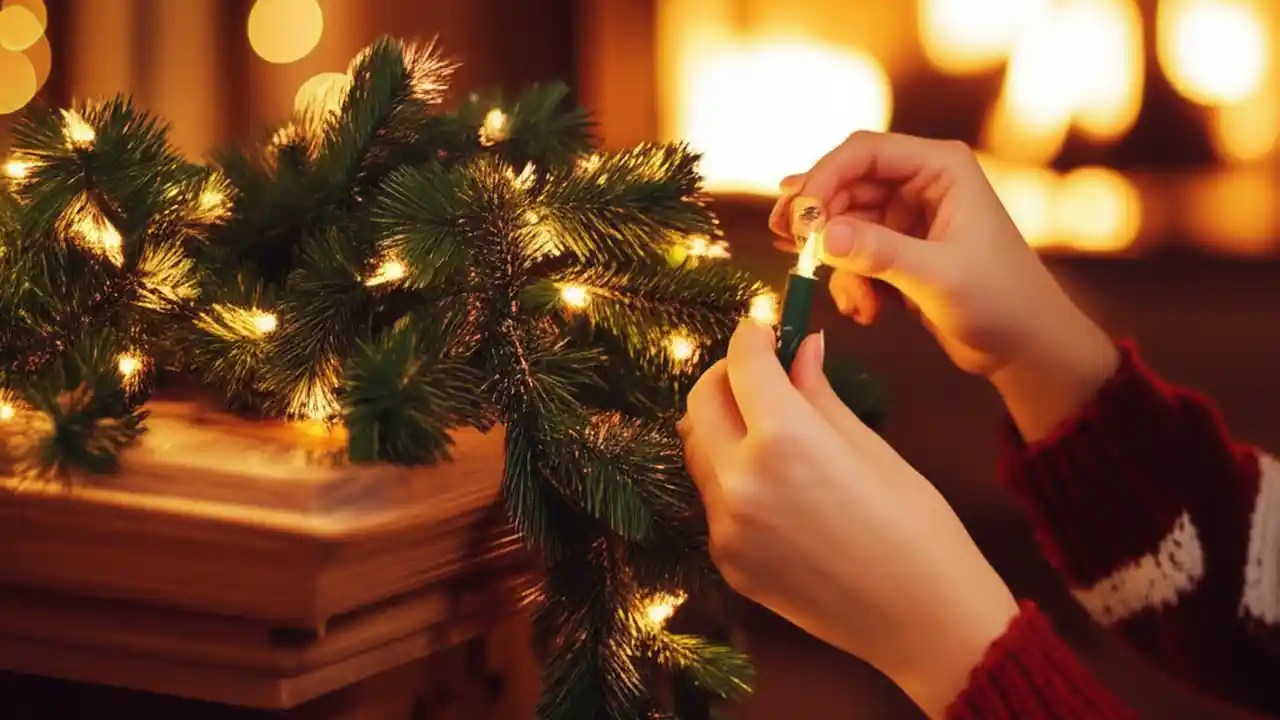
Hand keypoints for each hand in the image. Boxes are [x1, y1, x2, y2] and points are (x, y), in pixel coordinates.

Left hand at [679, 320, 1017, 718]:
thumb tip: (799, 343)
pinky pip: (712, 500)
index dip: (751, 335)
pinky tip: (776, 485)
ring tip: (767, 427)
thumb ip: (817, 391)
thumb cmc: (915, 525)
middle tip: (759, 372)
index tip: (763, 327)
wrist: (924, 619)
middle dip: (726, 376)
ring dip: (721, 426)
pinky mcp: (726, 562)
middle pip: (700, 402)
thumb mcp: (868, 445)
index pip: (742, 362)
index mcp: (784, 440)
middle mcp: (741, 481)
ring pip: (697, 450)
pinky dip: (732, 478)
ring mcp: (726, 527)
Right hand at [770, 132, 1117, 440]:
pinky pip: (853, 254)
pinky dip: (850, 283)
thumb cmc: (1001, 302)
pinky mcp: (900, 250)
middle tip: (787, 244)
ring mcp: (909, 218)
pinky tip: (867, 312)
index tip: (798, 216)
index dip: (823, 177)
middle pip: (845, 184)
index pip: (864, 152)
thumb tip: (821, 236)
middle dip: (818, 220)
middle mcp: (922, 183)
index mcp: (941, 168)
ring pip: (844, 224)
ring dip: (836, 263)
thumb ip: (879, 253)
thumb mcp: (938, 276)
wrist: (1026, 348)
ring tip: (853, 301)